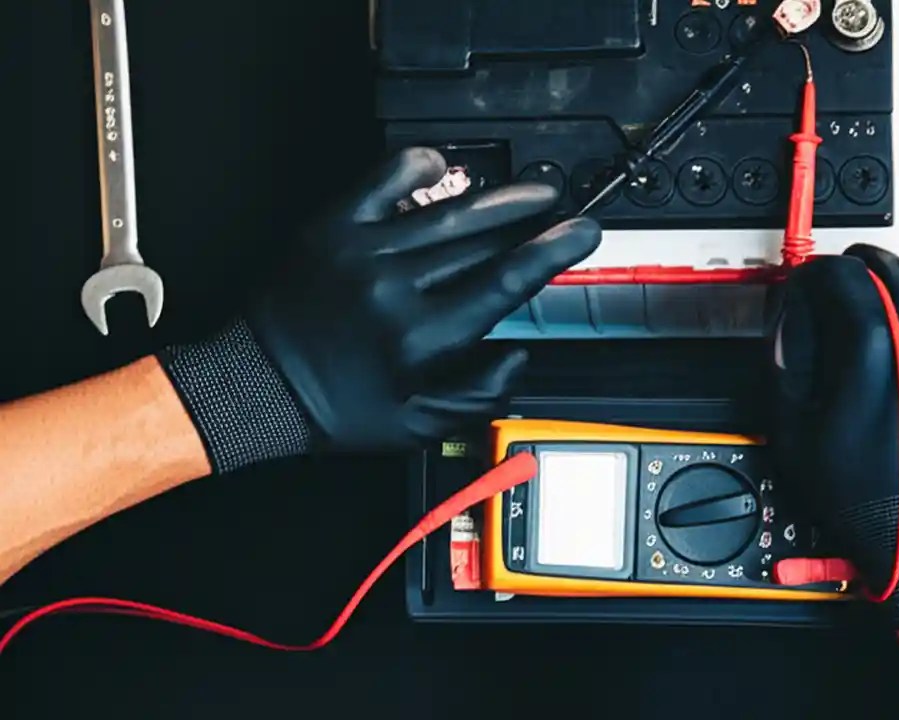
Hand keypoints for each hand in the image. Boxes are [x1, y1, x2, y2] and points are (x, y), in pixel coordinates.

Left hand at [160, 148, 600, 472]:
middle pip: (483, 241)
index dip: (551, 252)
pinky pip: (381, 183)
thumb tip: (516, 356)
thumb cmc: (334, 408)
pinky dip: (415, 168)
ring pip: (446, 211)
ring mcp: (361, 250)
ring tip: (529, 191)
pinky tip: (441, 165)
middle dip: (534, 219)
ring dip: (497, 197)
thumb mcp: (417, 427)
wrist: (254, 389)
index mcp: (421, 337)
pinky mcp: (330, 229)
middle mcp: (394, 287)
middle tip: (563, 208)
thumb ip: (477, 393)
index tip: (579, 235)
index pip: (504, 282)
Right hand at [770, 245, 898, 626]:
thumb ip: (787, 366)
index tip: (806, 288)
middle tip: (841, 289)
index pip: (838, 275)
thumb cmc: (874, 500)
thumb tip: (792, 328)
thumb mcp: (797, 433)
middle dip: (856, 271)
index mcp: (878, 342)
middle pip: (890, 265)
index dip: (811, 277)